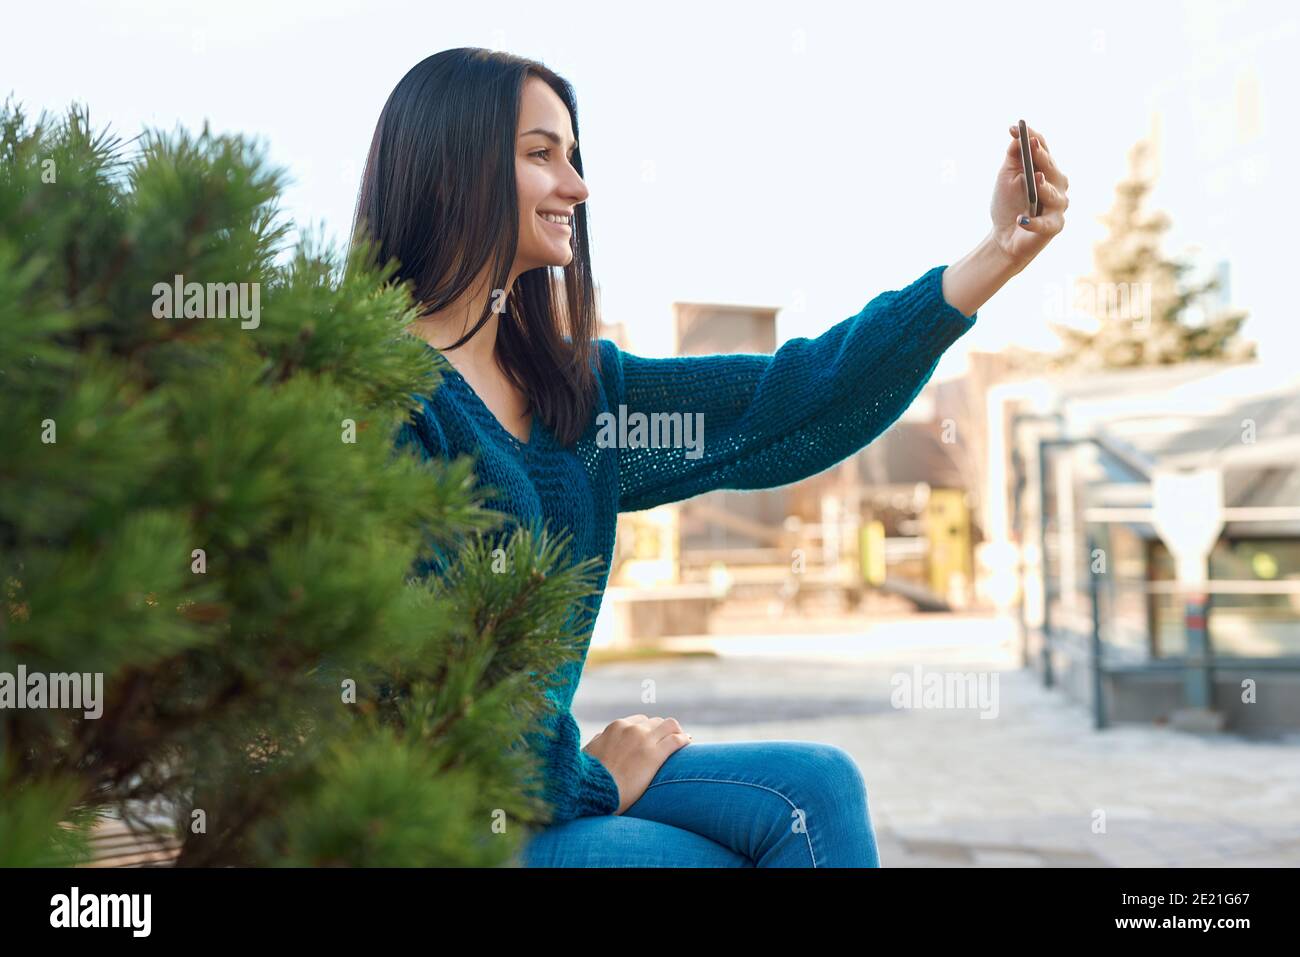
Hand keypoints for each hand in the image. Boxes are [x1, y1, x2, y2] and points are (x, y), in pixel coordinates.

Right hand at [582, 714, 691, 814]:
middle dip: (662, 732)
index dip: (648, 730)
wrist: (593, 790)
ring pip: (670, 725)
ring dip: (676, 732)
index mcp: (616, 727)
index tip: (653, 739)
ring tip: (682, 741)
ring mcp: (644, 740)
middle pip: (656, 722)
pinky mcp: (655, 754)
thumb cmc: (588, 777)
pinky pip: (677, 740)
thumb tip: (601, 738)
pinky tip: (688, 745)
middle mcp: (631, 728)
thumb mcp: (588, 753)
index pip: (640, 721)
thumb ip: (598, 742)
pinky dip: (684, 740)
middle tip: (669, 742)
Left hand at [989, 123, 1068, 269]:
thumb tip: (1017, 136)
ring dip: (1044, 187)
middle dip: (1041, 156)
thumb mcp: (1007, 178)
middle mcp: (1057, 185)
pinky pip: (1044, 224)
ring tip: (1035, 179)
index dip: (1031, 138)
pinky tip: (1021, 219)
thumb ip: (1013, 158)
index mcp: (1046, 170)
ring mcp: (1058, 206)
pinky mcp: (1053, 227)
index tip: (1015, 128)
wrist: (1004, 237)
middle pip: (1050, 168)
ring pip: (1053, 195)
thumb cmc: (1008, 204)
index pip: (1042, 150)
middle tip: (1031, 145)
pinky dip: (1033, 222)